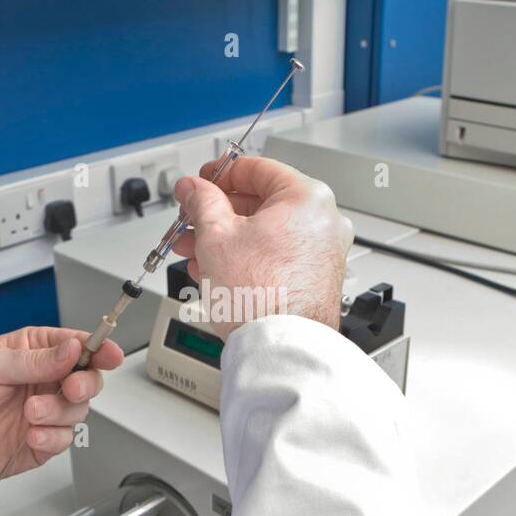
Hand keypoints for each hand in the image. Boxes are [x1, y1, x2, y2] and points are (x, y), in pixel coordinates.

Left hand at [0, 327, 122, 482]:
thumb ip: (35, 360)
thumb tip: (73, 349)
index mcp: (34, 351)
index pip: (77, 346)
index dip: (98, 348)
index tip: (109, 354)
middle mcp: (44, 380)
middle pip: (88, 379)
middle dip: (85, 384)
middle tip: (70, 388)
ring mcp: (45, 411)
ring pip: (79, 411)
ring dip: (59, 413)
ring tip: (30, 414)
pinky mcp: (42, 441)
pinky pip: (64, 440)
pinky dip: (52, 438)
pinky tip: (31, 434)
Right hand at [171, 155, 352, 339]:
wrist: (280, 347)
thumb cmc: (262, 297)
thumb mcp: (216, 236)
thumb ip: (201, 202)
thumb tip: (193, 189)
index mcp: (307, 197)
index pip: (257, 168)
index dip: (219, 173)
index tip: (199, 182)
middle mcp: (324, 221)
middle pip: (261, 202)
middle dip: (217, 212)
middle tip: (191, 217)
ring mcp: (323, 251)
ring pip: (266, 232)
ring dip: (226, 237)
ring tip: (194, 248)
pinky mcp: (316, 278)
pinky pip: (276, 255)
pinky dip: (247, 257)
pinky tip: (216, 268)